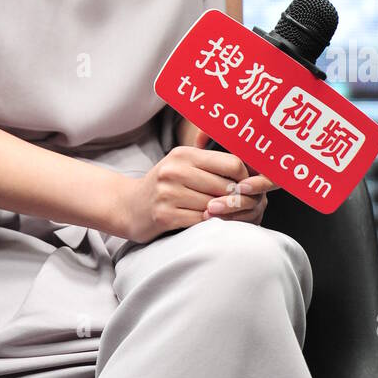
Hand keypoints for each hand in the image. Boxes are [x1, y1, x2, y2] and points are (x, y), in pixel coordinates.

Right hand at [115, 131, 277, 243]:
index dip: (245, 178)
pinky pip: (201, 221)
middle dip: (238, 199)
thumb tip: (250, 171)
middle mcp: (176, 170)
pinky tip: (211, 222)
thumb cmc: (163, 186)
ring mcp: (168, 193)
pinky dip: (210, 224)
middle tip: (246, 206)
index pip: (231, 163)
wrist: (128, 206)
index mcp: (184, 154)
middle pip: (225, 186)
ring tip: (229, 215)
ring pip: (215, 205)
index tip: (247, 187)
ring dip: (225, 213)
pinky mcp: (164, 215)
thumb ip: (210, 165)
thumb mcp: (182, 165)